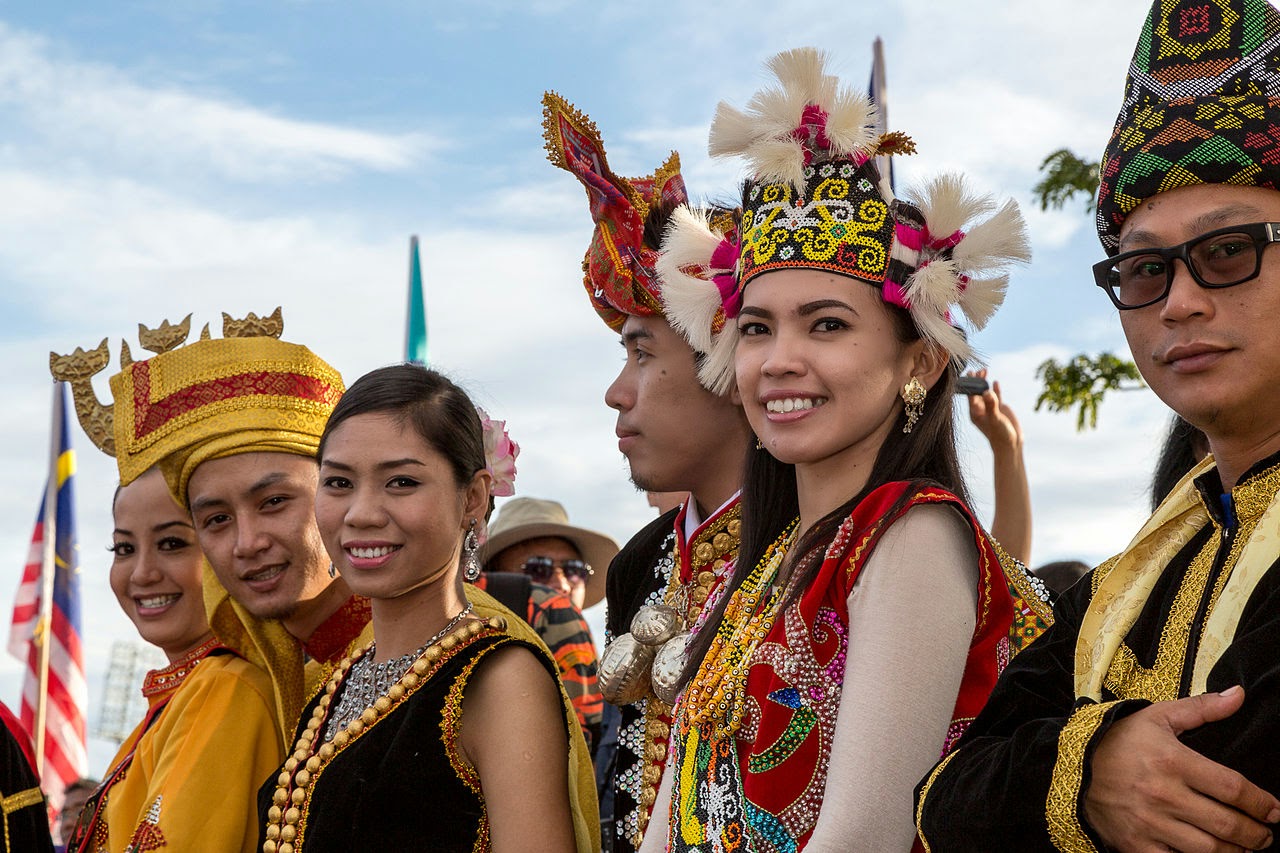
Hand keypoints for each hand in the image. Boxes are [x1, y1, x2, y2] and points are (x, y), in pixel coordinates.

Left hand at [967, 369, 1021, 451]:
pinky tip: (995, 382)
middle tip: (975, 370)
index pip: (970, 396)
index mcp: (975, 413)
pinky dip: (995, 389)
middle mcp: (981, 409)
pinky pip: (996, 396)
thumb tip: (987, 391)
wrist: (1011, 443)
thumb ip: (991, 405)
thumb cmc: (999, 433)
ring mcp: (991, 408)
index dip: (970, 385)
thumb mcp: (995, 418)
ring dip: (985, 382)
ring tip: (984, 371)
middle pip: (976, 392)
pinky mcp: (1000, 408)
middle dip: (976, 381)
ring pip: (986, 392)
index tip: (969, 374)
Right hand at [1084, 687, 1279, 851]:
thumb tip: (1239, 694)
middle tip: (1266, 835)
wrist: (1073, 766)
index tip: (1274, 810)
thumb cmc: (1121, 740)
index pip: (1232, 788)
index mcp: (1172, 761)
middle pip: (1226, 824)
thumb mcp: (1158, 717)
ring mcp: (1149, 823)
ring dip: (1234, 852)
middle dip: (1256, 834)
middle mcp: (1163, 794)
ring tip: (1244, 849)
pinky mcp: (1135, 845)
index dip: (1262, 803)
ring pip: (1207, 849)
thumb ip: (1202, 708)